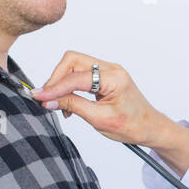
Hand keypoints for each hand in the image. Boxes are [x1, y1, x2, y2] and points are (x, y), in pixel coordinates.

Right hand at [31, 52, 169, 146]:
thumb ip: (73, 106)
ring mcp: (108, 71)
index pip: (76, 77)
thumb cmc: (132, 126)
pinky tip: (68, 103)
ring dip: (62, 83)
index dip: (54, 87)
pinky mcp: (104, 76)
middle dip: (56, 78)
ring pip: (74, 65)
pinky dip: (70, 86)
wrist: (149, 128)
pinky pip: (80, 74)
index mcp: (114, 78)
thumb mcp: (100, 119)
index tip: (38, 97)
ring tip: (59, 104)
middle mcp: (111, 69)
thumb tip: (49, 101)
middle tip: (46, 98)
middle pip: (73, 60)